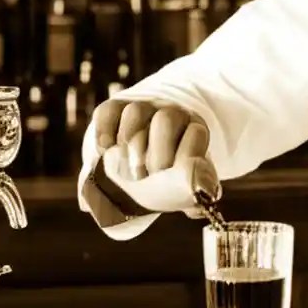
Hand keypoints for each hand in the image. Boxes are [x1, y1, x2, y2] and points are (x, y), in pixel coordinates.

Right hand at [91, 100, 220, 215]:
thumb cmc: (170, 173)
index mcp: (193, 128)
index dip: (185, 155)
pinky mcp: (114, 110)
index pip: (196, 131)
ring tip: (126, 169)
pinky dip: (104, 129)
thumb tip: (202, 198)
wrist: (143, 161)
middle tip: (145, 178)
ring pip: (136, 111)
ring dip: (130, 141)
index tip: (173, 179)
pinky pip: (108, 111)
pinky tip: (104, 150)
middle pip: (166, 119)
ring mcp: (141, 109)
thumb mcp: (187, 180)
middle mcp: (169, 113)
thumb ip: (197, 188)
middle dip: (156, 152)